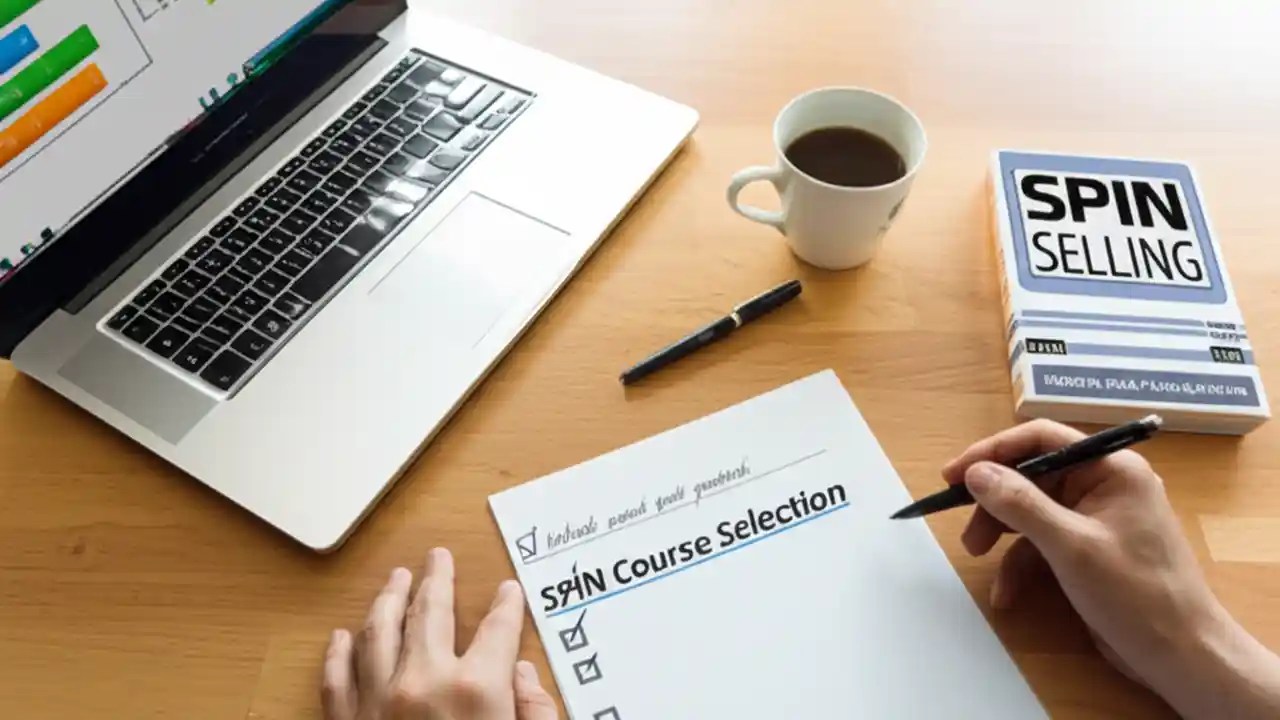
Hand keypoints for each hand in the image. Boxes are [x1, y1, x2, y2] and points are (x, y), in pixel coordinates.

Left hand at [322, 548, 558, 719]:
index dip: (506, 605)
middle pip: (430, 613)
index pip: (498, 629)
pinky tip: (342, 637)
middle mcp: (424, 683)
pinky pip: (336, 677)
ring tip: (395, 580)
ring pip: (378, 632)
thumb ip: (535, 714)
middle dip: (436, 580)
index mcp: (477, 689)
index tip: (507, 591)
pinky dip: (339, 653)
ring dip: (387, 600)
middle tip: (437, 558)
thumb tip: (524, 676)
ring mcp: (378, 702)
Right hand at [943, 419, 1279, 719]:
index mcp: (1111, 469)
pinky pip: (1043, 543)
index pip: (1042, 440)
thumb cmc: (1136, 594)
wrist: (1182, 656)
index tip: (954, 475)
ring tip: (977, 556)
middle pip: (1032, 476)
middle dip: (995, 502)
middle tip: (963, 523)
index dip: (993, 452)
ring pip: (1032, 511)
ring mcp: (1097, 519)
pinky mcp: (1089, 550)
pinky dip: (1021, 564)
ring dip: (1002, 534)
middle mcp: (1104, 486)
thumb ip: (1021, 505)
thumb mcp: (1071, 546)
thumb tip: (975, 473)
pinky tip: (1007, 593)